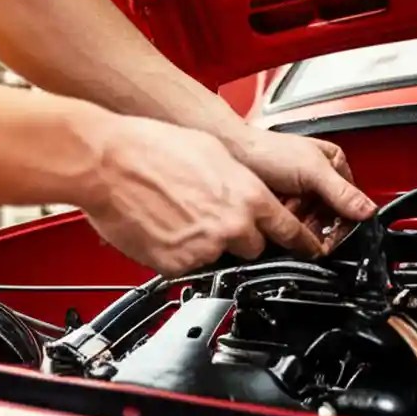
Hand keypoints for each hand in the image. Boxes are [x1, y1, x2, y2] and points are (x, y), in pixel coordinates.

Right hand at [81, 116, 323, 276]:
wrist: (107, 162)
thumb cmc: (152, 148)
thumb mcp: (213, 153)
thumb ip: (240, 182)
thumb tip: (249, 195)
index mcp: (248, 196)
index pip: (291, 231)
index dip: (301, 242)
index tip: (309, 249)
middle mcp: (232, 226)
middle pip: (256, 248)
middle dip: (242, 237)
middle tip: (214, 216)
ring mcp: (205, 249)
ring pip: (220, 257)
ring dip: (208, 244)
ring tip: (181, 216)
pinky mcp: (176, 265)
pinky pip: (189, 266)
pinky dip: (181, 254)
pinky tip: (165, 228)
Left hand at [223, 127, 376, 221]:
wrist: (231, 151)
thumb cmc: (266, 151)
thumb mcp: (312, 171)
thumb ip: (341, 192)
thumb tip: (368, 211)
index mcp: (335, 166)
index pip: (351, 204)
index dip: (342, 223)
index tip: (331, 239)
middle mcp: (320, 180)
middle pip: (330, 218)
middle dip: (315, 225)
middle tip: (302, 225)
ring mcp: (301, 193)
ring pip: (310, 224)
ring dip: (299, 225)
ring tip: (286, 213)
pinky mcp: (284, 204)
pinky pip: (292, 225)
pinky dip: (286, 226)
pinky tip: (277, 217)